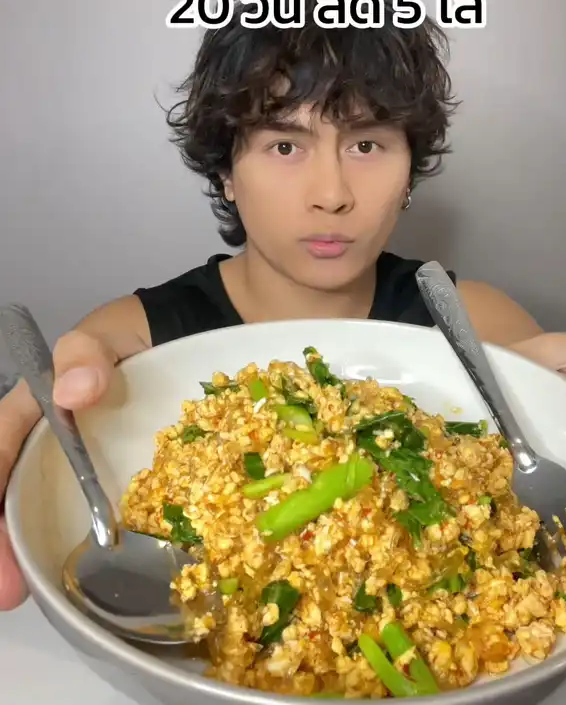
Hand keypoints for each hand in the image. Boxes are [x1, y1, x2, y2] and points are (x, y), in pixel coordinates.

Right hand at [0, 330, 116, 609]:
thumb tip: (73, 392)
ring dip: (21, 551)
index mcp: (31, 408)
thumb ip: (85, 353)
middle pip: (6, 494)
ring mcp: (77, 463)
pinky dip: (66, 543)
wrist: (186, 336)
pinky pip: (81, 511)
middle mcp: (45, 442)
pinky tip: (72, 575)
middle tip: (8, 591)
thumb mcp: (104, 333)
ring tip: (21, 595)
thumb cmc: (135, 334)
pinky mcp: (109, 476)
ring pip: (34, 510)